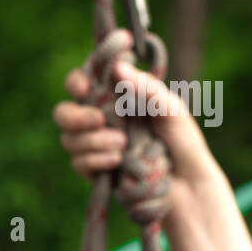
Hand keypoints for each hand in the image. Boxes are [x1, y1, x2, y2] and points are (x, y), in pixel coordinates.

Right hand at [51, 30, 221, 191]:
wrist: (188, 183)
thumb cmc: (182, 140)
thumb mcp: (170, 108)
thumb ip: (146, 87)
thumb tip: (117, 67)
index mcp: (114, 99)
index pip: (83, 83)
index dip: (76, 82)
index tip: (85, 88)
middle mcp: (99, 120)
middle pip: (63, 113)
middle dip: (74, 116)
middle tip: (98, 120)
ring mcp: (95, 147)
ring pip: (69, 139)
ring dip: (93, 141)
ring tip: (123, 145)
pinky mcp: (96, 172)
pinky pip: (78, 163)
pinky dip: (95, 160)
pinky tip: (117, 162)